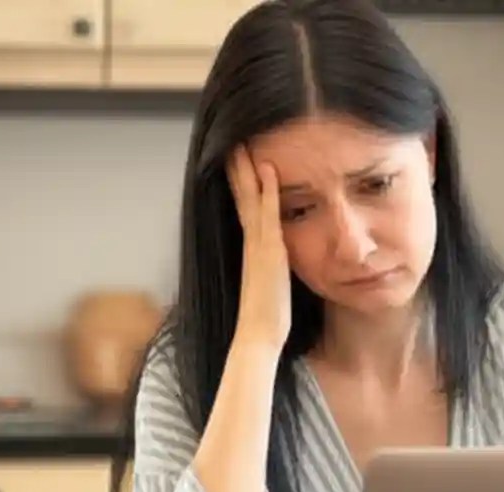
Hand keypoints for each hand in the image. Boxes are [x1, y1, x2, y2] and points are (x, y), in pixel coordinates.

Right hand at [227, 145, 291, 352]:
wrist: (258, 335)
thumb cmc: (265, 318)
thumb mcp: (268, 286)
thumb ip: (268, 270)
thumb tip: (272, 263)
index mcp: (251, 250)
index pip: (244, 210)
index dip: (240, 186)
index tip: (235, 164)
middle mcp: (251, 243)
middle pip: (241, 199)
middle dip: (236, 171)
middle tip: (231, 144)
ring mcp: (258, 245)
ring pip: (250, 199)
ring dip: (246, 171)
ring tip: (241, 145)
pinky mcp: (268, 250)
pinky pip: (267, 213)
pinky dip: (267, 190)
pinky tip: (268, 168)